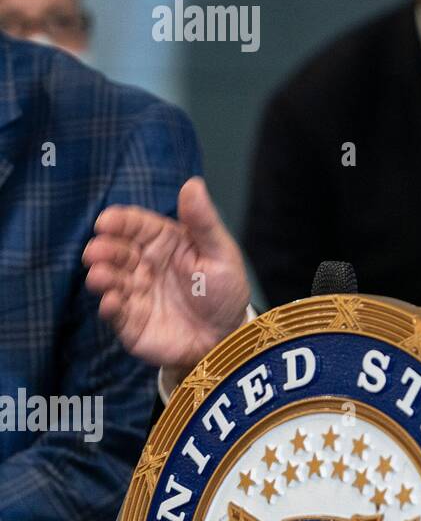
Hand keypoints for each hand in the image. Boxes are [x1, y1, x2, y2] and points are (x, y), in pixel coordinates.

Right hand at [84, 176, 250, 369]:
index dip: (119, 221)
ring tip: (99, 275)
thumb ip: (203, 222)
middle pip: (116, 250)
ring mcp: (134, 292)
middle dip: (103, 249)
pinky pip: (113, 312)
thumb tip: (193, 183)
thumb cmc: (224, 290)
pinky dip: (108, 306)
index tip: (106, 221)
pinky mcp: (129, 321)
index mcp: (164, 241)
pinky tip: (110, 302)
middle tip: (96, 251)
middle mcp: (143, 263)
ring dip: (100, 276)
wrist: (226, 337)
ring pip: (109, 279)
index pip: (135, 225)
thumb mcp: (220, 253)